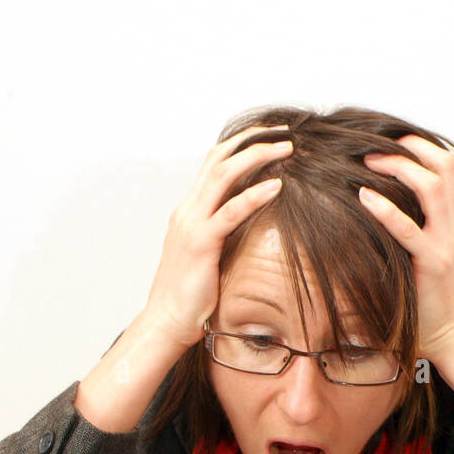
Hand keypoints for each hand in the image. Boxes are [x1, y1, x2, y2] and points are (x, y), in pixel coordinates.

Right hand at [144, 124, 292, 351]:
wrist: (167, 321)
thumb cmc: (189, 296)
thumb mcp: (206, 256)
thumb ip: (220, 235)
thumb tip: (246, 227)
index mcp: (188, 212)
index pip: (213, 164)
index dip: (240, 145)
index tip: (268, 136)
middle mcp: (187, 211)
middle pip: (218, 160)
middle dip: (251, 140)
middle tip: (283, 132)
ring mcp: (191, 225)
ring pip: (223, 176)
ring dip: (256, 157)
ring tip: (285, 149)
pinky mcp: (201, 244)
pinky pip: (230, 212)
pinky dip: (254, 195)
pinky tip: (277, 186)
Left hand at [359, 135, 453, 359]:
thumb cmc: (440, 300)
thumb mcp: (442, 254)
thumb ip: (429, 228)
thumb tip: (394, 207)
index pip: (449, 167)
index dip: (422, 146)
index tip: (394, 141)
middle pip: (445, 165)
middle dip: (411, 146)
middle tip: (376, 146)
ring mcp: (448, 243)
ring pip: (433, 186)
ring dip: (399, 167)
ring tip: (370, 162)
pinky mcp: (432, 264)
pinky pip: (408, 229)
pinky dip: (385, 209)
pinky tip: (364, 197)